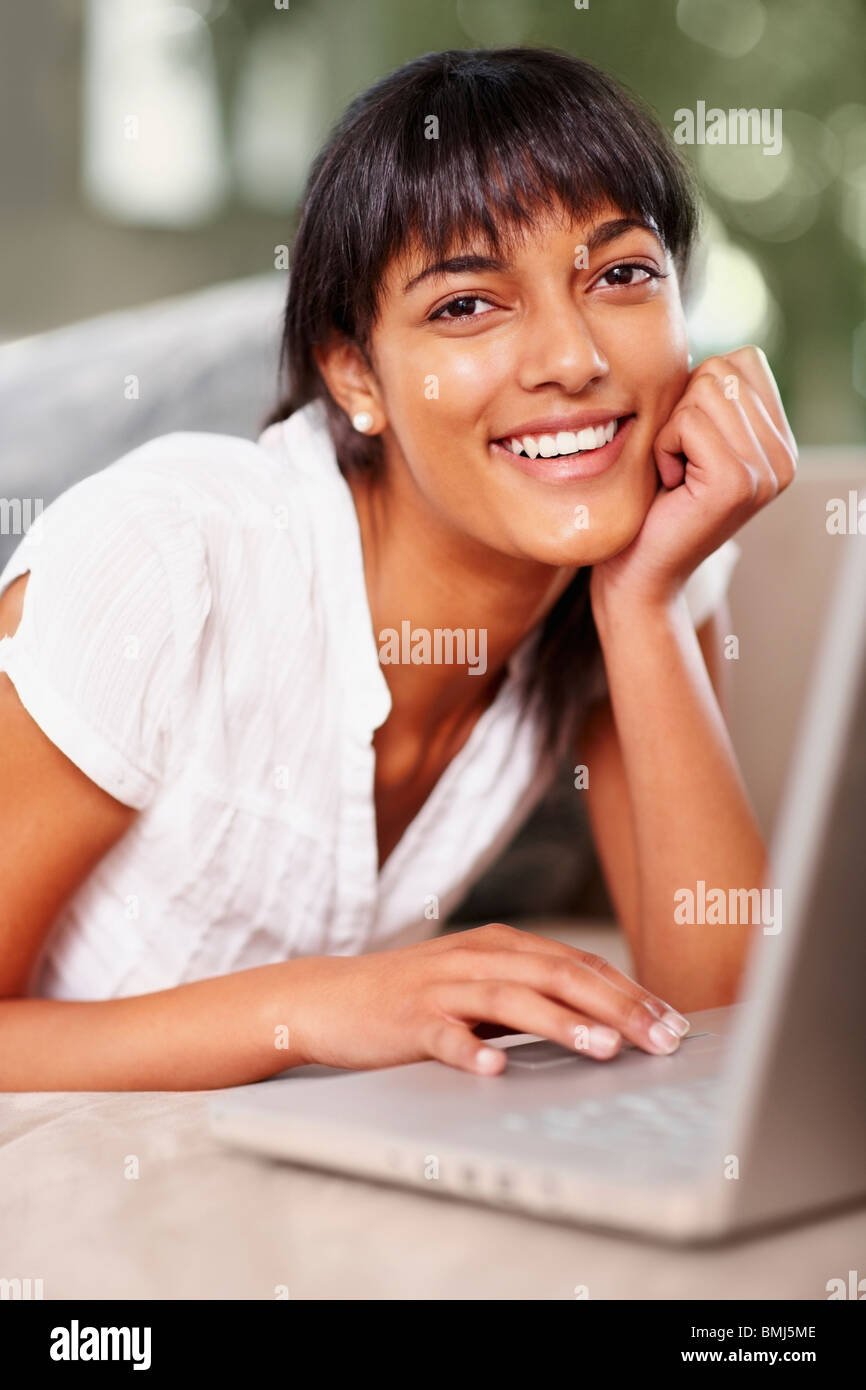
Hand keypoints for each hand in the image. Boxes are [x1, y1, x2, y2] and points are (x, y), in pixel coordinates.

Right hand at [284, 922, 690, 1074]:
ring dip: (560, 1023)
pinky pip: (444, 1036)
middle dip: (617, 1006)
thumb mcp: (479, 986)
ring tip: (604, 1047)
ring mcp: (441, 988)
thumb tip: (607, 1022)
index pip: (579, 965)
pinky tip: (496, 1070)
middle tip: (662, 1038)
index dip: (630, 991)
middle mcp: (477, 958)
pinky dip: (471, 1052)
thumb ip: (532, 995)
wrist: (327, 998)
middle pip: (558, 975)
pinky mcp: (407, 1021)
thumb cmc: (414, 998)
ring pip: (510, 999)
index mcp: (501, 946)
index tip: (674, 1023)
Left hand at [590, 346, 797, 612]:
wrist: (639, 574)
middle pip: (722, 370)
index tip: (687, 445)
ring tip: (674, 475)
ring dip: (670, 430)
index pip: (744, 360)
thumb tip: (704, 354)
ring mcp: (766, 471)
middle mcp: (783, 458)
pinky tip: (670, 485)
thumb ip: (710, 397)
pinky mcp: (737, 482)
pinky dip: (663, 447)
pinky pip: (688, 422)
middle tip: (677, 463)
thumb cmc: (650, 504)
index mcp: (779, 443)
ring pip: (704, 392)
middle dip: (681, 410)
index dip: (696, 391)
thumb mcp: (687, 439)